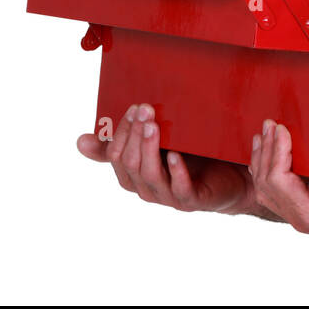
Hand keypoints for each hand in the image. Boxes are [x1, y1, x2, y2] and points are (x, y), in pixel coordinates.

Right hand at [77, 103, 257, 214]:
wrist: (229, 180)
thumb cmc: (190, 160)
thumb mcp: (155, 146)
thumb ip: (123, 143)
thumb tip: (79, 141)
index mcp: (134, 176)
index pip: (117, 156)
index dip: (122, 133)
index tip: (134, 108)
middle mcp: (147, 189)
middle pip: (131, 164)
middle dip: (135, 135)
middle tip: (146, 109)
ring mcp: (169, 196)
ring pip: (150, 176)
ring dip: (150, 148)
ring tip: (155, 126)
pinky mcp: (192, 201)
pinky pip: (180, 189)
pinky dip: (176, 171)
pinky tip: (175, 155)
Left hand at [248, 118, 308, 236]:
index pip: (279, 182)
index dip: (276, 153)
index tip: (282, 129)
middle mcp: (300, 216)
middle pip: (266, 184)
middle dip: (266, 151)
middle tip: (270, 124)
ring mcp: (298, 212)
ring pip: (265, 187)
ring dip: (263, 157)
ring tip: (265, 132)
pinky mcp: (300, 205)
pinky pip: (273, 188)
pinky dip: (267, 166)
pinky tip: (269, 150)